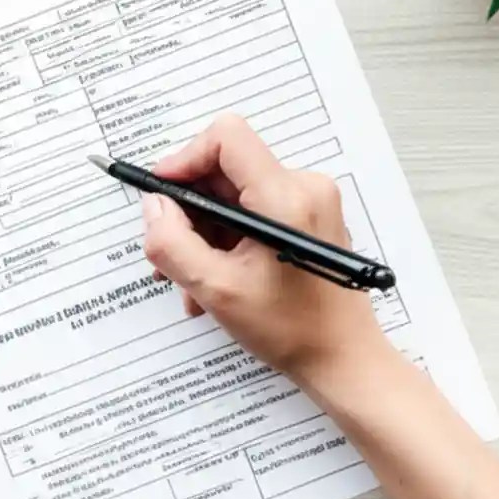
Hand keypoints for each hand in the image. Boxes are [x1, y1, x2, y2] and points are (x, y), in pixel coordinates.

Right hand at [141, 114, 392, 388]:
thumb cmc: (293, 330)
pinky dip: (228, 240)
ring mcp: (309, 202)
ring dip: (205, 235)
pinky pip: (253, 211)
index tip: (162, 193)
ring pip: (235, 196)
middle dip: (190, 210)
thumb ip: (173, 243)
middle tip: (168, 253)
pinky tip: (217, 281)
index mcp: (285, 197)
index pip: (227, 138)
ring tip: (192, 283)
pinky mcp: (308, 218)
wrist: (345, 360)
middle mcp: (303, 188)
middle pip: (226, 169)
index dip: (185, 159)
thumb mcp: (216, 290)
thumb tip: (154, 207)